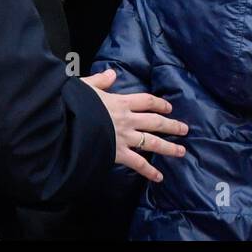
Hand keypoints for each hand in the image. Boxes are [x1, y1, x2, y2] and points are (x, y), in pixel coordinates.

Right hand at [82, 68, 187, 183]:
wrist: (65, 123)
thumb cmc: (74, 104)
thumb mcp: (86, 87)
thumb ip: (100, 81)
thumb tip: (111, 74)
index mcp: (120, 102)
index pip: (146, 101)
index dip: (159, 103)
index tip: (169, 107)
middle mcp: (127, 119)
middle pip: (155, 121)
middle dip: (171, 125)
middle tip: (185, 129)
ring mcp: (124, 137)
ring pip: (152, 142)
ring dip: (168, 147)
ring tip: (181, 151)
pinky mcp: (118, 153)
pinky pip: (137, 163)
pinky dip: (149, 171)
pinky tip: (159, 177)